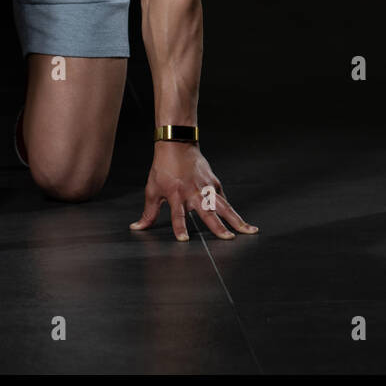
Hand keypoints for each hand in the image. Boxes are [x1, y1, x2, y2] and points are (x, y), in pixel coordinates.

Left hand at [129, 141, 256, 240]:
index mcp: (176, 194)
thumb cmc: (163, 168)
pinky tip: (239, 221)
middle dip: (218, 227)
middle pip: (207, 212)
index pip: (177, 215)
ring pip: (224, 206)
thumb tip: (137, 227)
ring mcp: (206, 187)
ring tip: (249, 231)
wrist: (176, 144)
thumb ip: (149, 212)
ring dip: (236, 219)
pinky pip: (223, 198)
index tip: (184, 240)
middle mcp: (193, 192)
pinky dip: (230, 210)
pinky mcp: (214, 182)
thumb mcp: (152, 190)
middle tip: (228, 239)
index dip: (180, 228)